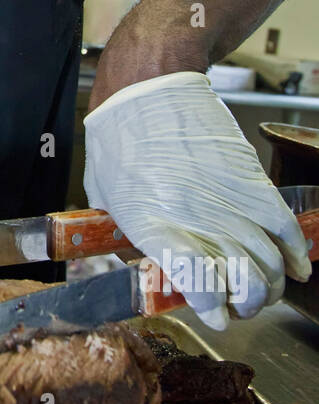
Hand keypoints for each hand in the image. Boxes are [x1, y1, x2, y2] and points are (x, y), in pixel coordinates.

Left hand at [84, 71, 311, 329]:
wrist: (148, 87)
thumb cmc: (117, 141)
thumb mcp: (106, 199)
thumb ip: (128, 239)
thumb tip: (149, 270)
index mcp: (153, 225)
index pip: (197, 282)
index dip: (213, 307)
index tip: (216, 316)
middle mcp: (195, 215)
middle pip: (241, 278)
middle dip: (247, 305)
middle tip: (240, 308)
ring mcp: (227, 197)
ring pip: (267, 259)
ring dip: (271, 286)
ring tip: (263, 292)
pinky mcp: (249, 178)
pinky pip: (283, 225)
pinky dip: (296, 252)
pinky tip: (297, 269)